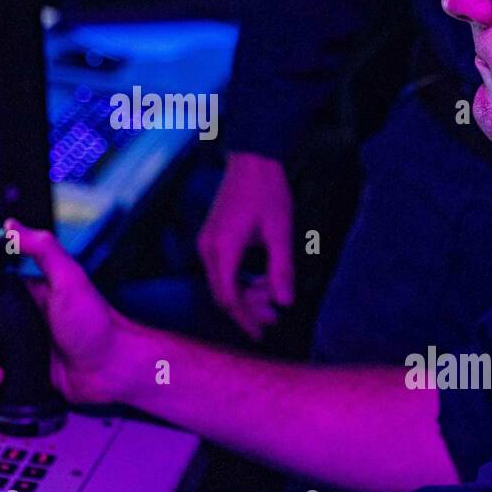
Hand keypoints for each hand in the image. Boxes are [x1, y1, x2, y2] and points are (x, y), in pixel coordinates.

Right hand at [0, 220, 134, 405]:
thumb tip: (12, 225)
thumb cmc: (99, 323)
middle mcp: (16, 320)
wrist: (114, 368)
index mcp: (22, 294)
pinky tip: (0, 385)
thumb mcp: (69, 278)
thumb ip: (42, 248)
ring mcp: (18, 348)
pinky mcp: (21, 374)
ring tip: (0, 371)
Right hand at [197, 152, 294, 338]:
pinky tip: (259, 279)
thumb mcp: (280, 231)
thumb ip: (280, 268)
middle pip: (222, 293)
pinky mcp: (212, 237)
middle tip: (274, 317)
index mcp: (222, 248)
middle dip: (247, 309)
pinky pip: (221, 269)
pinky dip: (239, 279)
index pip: (228, 296)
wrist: (252, 158)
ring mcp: (207, 242)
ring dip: (245, 293)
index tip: (261, 333)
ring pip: (221, 282)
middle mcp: (207, 248)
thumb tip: (284, 302)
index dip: (244, 319)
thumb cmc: (267, 191)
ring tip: (271, 295)